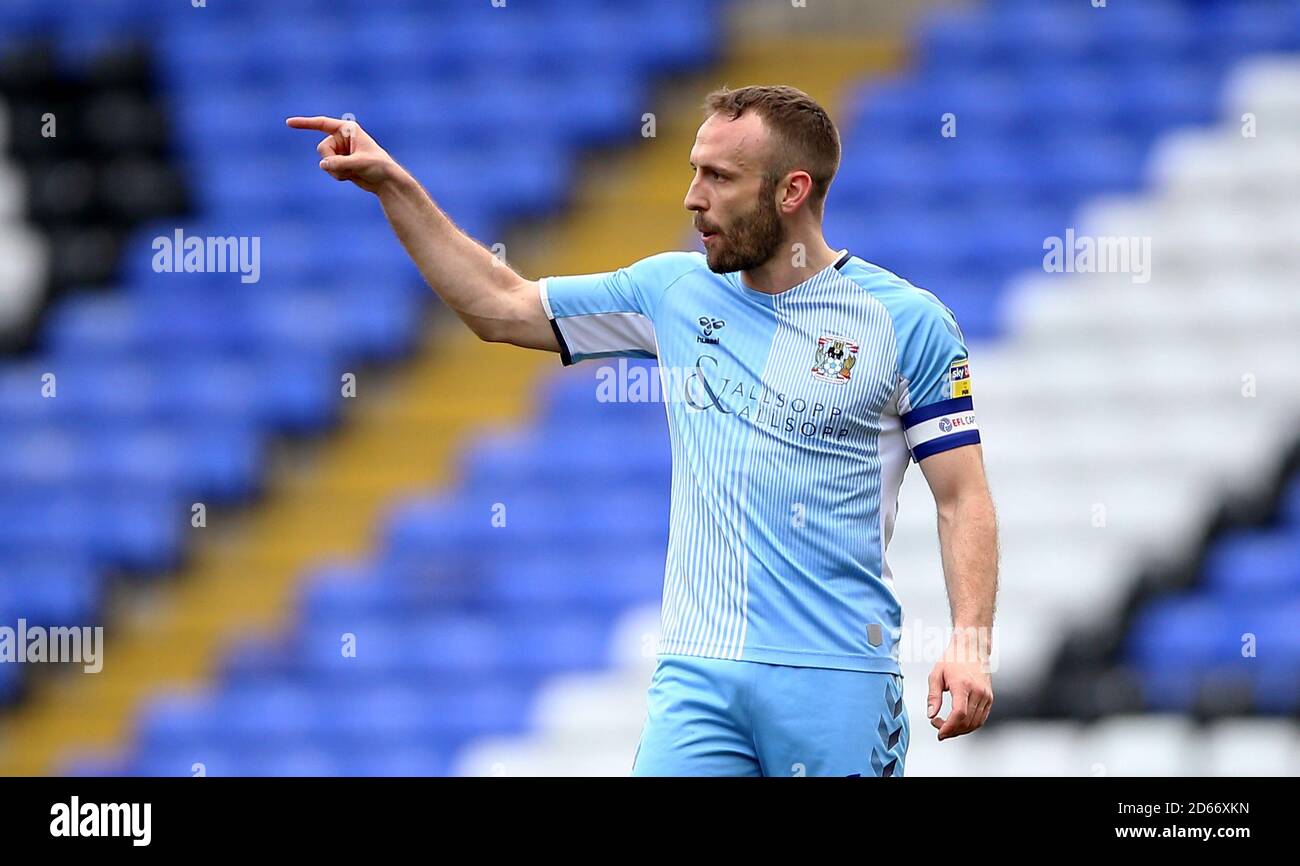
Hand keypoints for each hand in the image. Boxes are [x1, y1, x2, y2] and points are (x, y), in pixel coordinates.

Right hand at [285, 115, 400, 193]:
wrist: (386, 181)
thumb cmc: (379, 166)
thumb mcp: (360, 163)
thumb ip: (340, 163)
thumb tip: (322, 165)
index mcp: (348, 129)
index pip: (322, 124)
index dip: (305, 123)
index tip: (288, 122)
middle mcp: (341, 138)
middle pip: (322, 148)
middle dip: (332, 161)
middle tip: (349, 166)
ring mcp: (339, 151)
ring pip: (324, 160)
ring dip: (336, 170)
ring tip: (352, 172)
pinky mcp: (339, 162)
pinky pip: (328, 169)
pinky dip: (338, 175)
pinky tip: (351, 176)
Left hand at [926, 634, 992, 740]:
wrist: (972, 649)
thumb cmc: (953, 659)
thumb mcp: (936, 674)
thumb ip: (933, 696)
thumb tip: (931, 714)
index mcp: (963, 685)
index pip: (959, 713)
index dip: (949, 727)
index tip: (940, 733)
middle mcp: (978, 691)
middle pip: (967, 722)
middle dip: (951, 730)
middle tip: (938, 727)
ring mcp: (986, 696)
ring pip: (975, 723)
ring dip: (960, 730)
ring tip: (947, 725)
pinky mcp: (990, 698)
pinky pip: (981, 719)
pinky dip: (970, 725)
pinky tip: (959, 723)